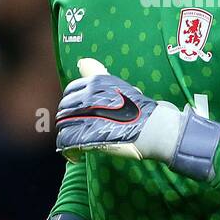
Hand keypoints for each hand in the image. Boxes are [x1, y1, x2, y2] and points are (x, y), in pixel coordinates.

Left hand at [54, 58, 219, 180]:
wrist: (156, 128)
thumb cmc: (140, 109)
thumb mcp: (120, 86)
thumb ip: (98, 74)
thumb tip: (81, 61)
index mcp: (96, 83)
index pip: (70, 91)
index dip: (71, 103)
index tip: (77, 113)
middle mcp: (90, 97)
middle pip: (64, 109)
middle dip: (67, 121)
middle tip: (76, 131)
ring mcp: (89, 116)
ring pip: (63, 127)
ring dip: (66, 136)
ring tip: (74, 145)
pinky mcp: (90, 136)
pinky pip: (68, 143)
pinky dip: (69, 151)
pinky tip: (75, 157)